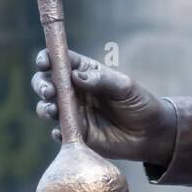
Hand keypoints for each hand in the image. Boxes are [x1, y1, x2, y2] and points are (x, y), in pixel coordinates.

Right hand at [31, 49, 176, 167]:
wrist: (151, 133)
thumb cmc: (140, 103)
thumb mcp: (125, 87)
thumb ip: (102, 79)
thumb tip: (75, 75)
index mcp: (85, 72)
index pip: (60, 61)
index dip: (47, 58)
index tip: (44, 63)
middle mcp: (75, 91)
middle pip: (46, 83)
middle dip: (41, 84)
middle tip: (48, 91)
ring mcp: (74, 112)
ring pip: (47, 107)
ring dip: (45, 108)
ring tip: (53, 110)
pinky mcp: (77, 133)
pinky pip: (59, 132)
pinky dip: (57, 131)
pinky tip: (61, 132)